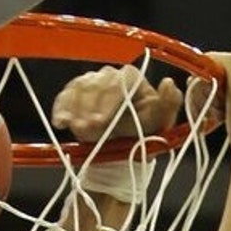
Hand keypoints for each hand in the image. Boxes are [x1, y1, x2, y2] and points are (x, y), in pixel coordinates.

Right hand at [52, 64, 180, 142]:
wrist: (119, 155)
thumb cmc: (142, 138)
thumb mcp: (160, 125)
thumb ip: (169, 104)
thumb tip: (169, 83)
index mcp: (132, 78)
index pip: (118, 81)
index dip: (108, 101)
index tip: (102, 122)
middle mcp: (111, 75)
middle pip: (96, 84)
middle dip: (92, 108)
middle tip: (90, 130)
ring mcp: (92, 83)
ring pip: (80, 89)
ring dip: (77, 110)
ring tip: (78, 130)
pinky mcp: (75, 94)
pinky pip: (65, 95)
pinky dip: (61, 108)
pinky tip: (61, 123)